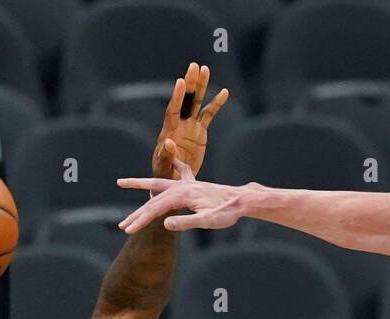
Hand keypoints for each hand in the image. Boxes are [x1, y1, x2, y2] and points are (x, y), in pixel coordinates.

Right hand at [116, 173, 246, 233]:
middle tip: (122, 225)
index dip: (140, 221)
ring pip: (159, 184)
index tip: (128, 231)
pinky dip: (172, 167)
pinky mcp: (193, 185)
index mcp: (182, 195)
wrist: (242, 200)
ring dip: (141, 185)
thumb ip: (186, 223)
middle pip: (152, 199)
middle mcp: (181, 186)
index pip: (155, 209)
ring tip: (122, 183)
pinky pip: (179, 173)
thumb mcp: (208, 221)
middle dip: (137, 213)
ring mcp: (186, 184)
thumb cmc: (227, 212)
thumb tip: (165, 224)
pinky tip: (172, 162)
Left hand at [151, 62, 228, 179]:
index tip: (181, 82)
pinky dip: (216, 104)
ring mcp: (190, 126)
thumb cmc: (165, 174)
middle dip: (190, 84)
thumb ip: (167, 155)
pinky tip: (224, 92)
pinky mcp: (200, 131)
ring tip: (205, 69)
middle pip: (185, 100)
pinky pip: (209, 115)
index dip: (177, 97)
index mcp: (169, 131)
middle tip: (194, 66)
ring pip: (196, 103)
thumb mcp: (165, 166)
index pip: (173, 110)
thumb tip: (169, 142)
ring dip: (200, 87)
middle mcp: (179, 124)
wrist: (175, 180)